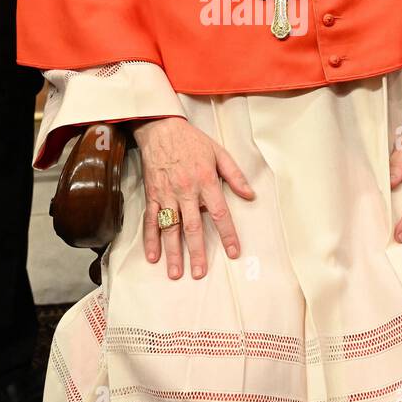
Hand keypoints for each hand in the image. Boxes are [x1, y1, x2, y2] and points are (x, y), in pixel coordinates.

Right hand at [132, 116, 254, 279]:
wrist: (161, 128)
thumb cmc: (192, 141)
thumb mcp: (219, 152)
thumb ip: (236, 176)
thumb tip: (251, 196)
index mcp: (206, 181)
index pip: (220, 213)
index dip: (227, 234)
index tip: (233, 252)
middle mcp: (186, 191)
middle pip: (192, 227)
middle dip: (197, 252)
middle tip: (199, 273)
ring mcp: (167, 194)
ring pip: (170, 228)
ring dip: (173, 252)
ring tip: (176, 273)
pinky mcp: (152, 195)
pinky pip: (151, 220)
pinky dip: (150, 239)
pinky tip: (152, 256)